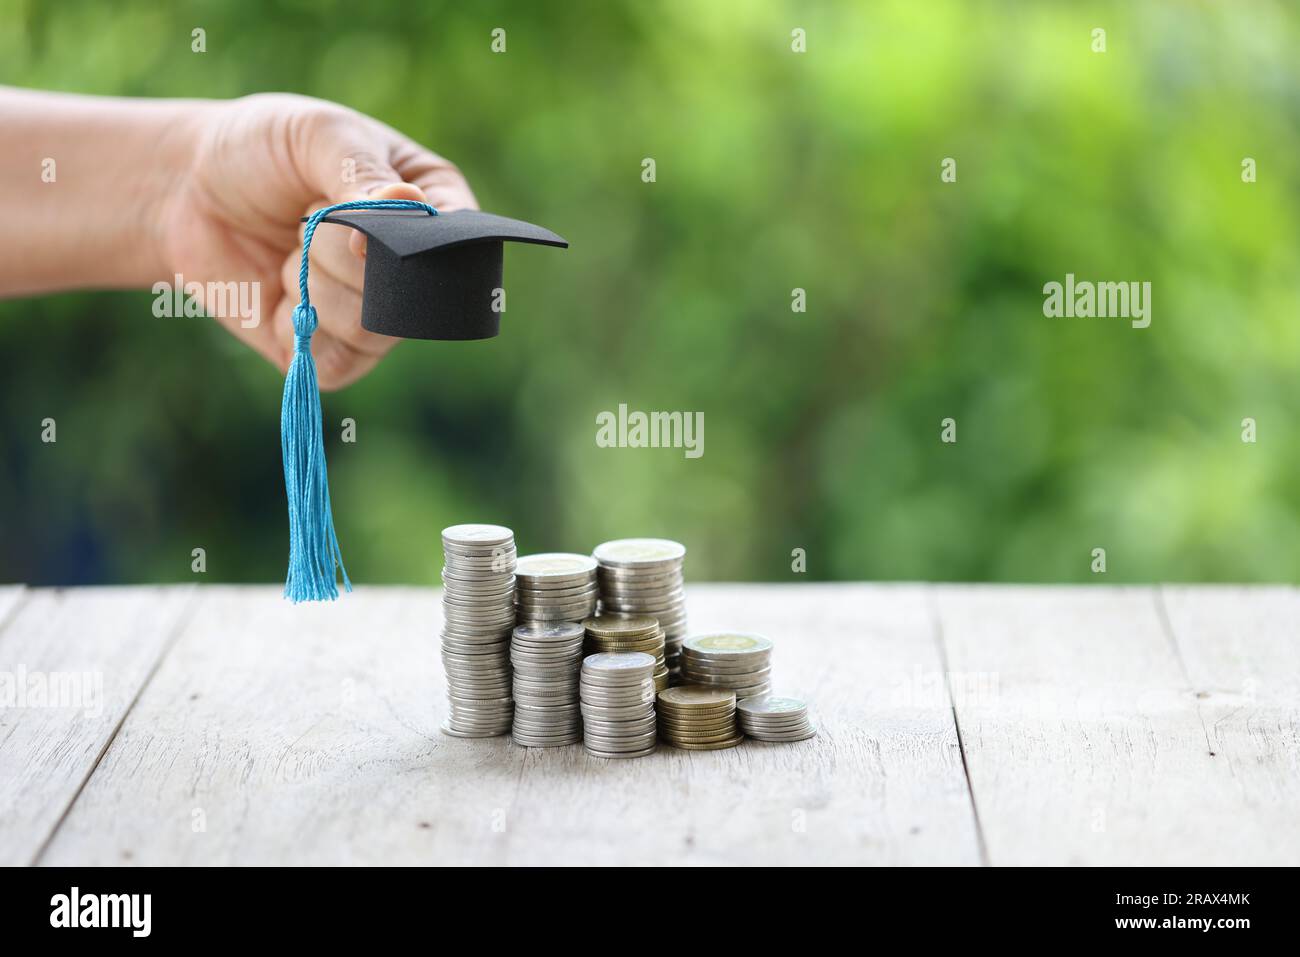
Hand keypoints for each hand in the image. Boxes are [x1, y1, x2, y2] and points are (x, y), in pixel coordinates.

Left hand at [160, 93, 476, 388]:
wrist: (187, 188)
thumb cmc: (264, 150)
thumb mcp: (317, 136)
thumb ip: (363, 174)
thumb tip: (411, 208)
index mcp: (432, 207)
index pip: (458, 241)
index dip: (415, 243)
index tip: (358, 226)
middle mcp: (415, 269)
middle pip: (410, 293)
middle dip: (343, 253)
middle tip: (307, 216)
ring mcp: (378, 314)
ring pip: (372, 330)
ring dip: (314, 286)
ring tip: (292, 250)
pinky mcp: (334, 353)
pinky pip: (336, 365)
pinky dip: (299, 330)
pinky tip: (283, 293)